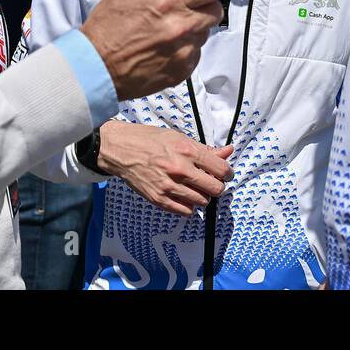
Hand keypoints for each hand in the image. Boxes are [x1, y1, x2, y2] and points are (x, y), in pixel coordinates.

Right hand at [80, 0, 224, 99]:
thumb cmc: (109, 24)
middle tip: (181, 4)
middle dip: (204, 2)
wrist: (97, 66)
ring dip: (194, 25)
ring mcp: (185, 51)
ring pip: (206, 31)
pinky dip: (186, 47)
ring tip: (167, 26)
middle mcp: (183, 26)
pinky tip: (165, 44)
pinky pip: (197, 53)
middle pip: (216, 8)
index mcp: (170, 0)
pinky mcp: (183, 70)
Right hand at [97, 120, 232, 216]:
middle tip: (210, 181)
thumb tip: (228, 151)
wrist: (121, 150)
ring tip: (194, 187)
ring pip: (202, 201)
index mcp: (187, 151)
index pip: (221, 170)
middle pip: (215, 189)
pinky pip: (186, 212)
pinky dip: (189, 206)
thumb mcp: (179, 138)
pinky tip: (184, 196)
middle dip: (216, 186)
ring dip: (202, 196)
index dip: (227, 173)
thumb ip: (205, 149)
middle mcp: (180, 170)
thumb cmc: (150, 140)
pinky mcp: (159, 199)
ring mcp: (169, 187)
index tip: (225, 173)